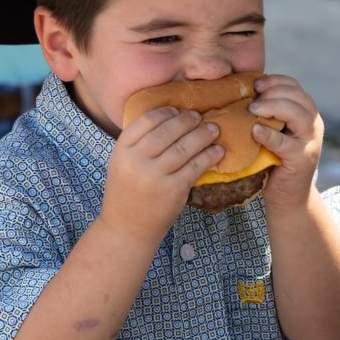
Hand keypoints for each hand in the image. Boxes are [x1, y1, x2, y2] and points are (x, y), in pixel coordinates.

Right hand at [100, 107, 223, 245]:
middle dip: (186, 121)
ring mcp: (155, 176)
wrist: (127, 230)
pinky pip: (195, 167)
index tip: (176, 109)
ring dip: (202, 135)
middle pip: (167, 131)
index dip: (163, 112)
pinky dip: (209, 156)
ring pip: (184, 147)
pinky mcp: (173, 190)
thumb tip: (169, 119)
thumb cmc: (127, 194)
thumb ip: (138, 144)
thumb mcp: (122, 164)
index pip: (144, 121)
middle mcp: (136, 161)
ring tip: (213, 129)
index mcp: (121, 151)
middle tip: (198, 116)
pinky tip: (217, 151)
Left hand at [249, 74, 322, 207]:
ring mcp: (310, 141)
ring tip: (252, 110)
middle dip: (273, 92)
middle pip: (297, 97)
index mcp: (306, 113)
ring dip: (273, 107)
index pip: (294, 87)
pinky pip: (285, 143)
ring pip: (297, 114)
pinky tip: (255, 131)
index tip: (256, 84)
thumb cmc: (274, 159)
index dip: (275, 81)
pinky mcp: (302, 159)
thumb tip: (242, 92)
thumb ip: (267, 114)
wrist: (287, 195)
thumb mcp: (274, 131)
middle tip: (252, 100)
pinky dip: (269, 135)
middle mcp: (313, 124)